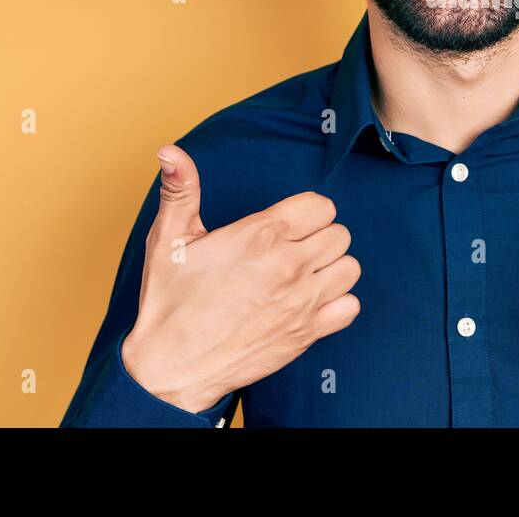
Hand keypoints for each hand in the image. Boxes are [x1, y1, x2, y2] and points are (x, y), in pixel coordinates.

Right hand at [121, 145, 360, 412]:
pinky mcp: (306, 333)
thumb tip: (170, 151)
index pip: (320, 205)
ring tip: (302, 273)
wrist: (170, 367)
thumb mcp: (168, 239)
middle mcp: (288, 266)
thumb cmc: (169, 302)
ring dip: (330, 268)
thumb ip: (180, 189)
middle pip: (339, 233)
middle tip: (291, 249)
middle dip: (318, 237)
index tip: (287, 224)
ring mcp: (301, 302)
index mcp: (260, 236)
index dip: (306, 211)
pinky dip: (336, 303)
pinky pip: (350, 306)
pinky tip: (310, 302)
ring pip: (349, 267)